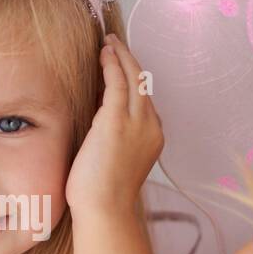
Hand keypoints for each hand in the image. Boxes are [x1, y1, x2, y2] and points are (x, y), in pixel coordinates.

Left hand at [65, 33, 162, 216]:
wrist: (104, 211)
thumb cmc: (102, 196)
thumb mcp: (115, 160)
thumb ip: (113, 137)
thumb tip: (99, 120)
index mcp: (152, 137)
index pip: (144, 100)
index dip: (133, 79)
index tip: (120, 66)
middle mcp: (151, 126)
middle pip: (144, 83)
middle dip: (130, 60)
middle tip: (115, 43)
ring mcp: (137, 122)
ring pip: (134, 77)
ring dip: (121, 56)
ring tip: (109, 43)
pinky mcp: (117, 120)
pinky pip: (118, 82)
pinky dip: (111, 64)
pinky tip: (103, 53)